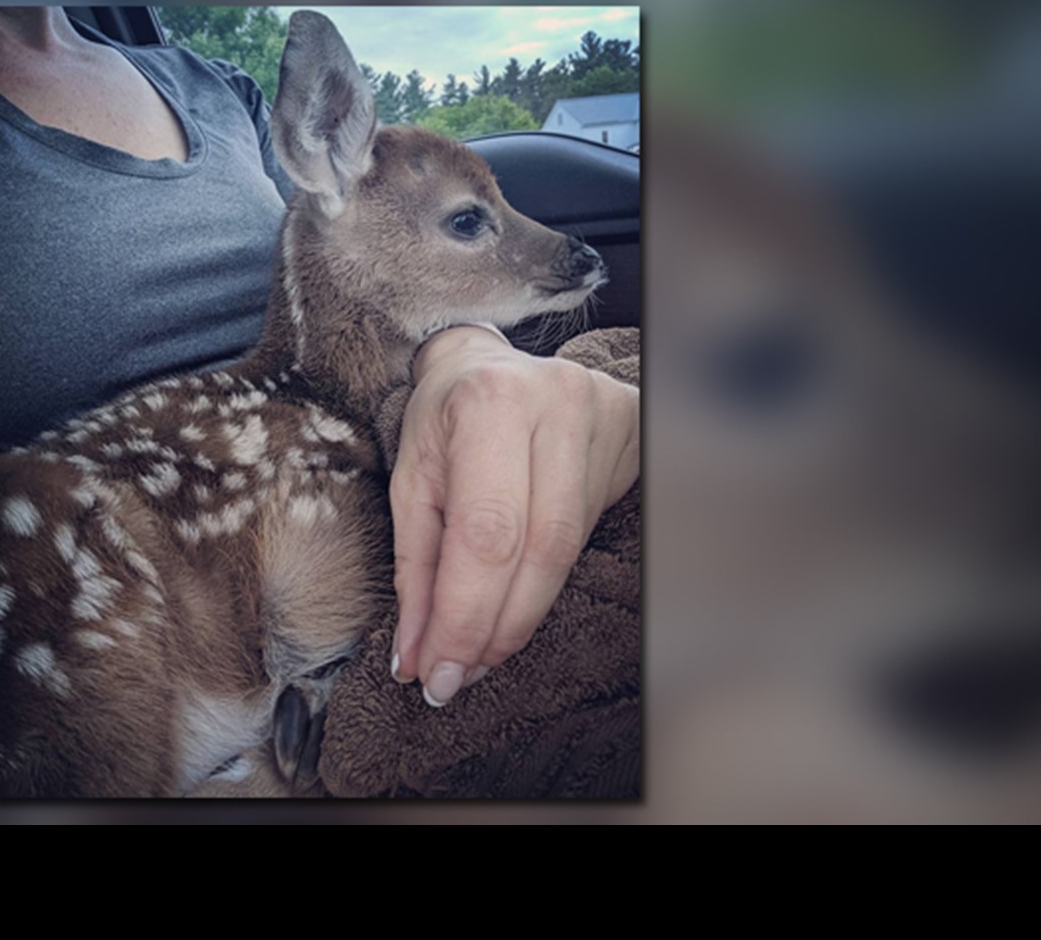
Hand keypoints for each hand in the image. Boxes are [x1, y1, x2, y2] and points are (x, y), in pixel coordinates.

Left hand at [389, 326, 639, 705]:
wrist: (489, 364)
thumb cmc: (442, 419)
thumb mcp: (410, 480)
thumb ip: (415, 571)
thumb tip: (417, 657)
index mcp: (490, 403)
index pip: (487, 533)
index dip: (465, 616)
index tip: (438, 674)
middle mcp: (556, 405)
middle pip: (539, 551)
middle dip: (495, 629)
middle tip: (458, 676)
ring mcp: (602, 419)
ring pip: (568, 552)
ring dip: (519, 617)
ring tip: (478, 652)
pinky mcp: (630, 437)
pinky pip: (586, 536)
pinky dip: (545, 586)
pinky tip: (515, 607)